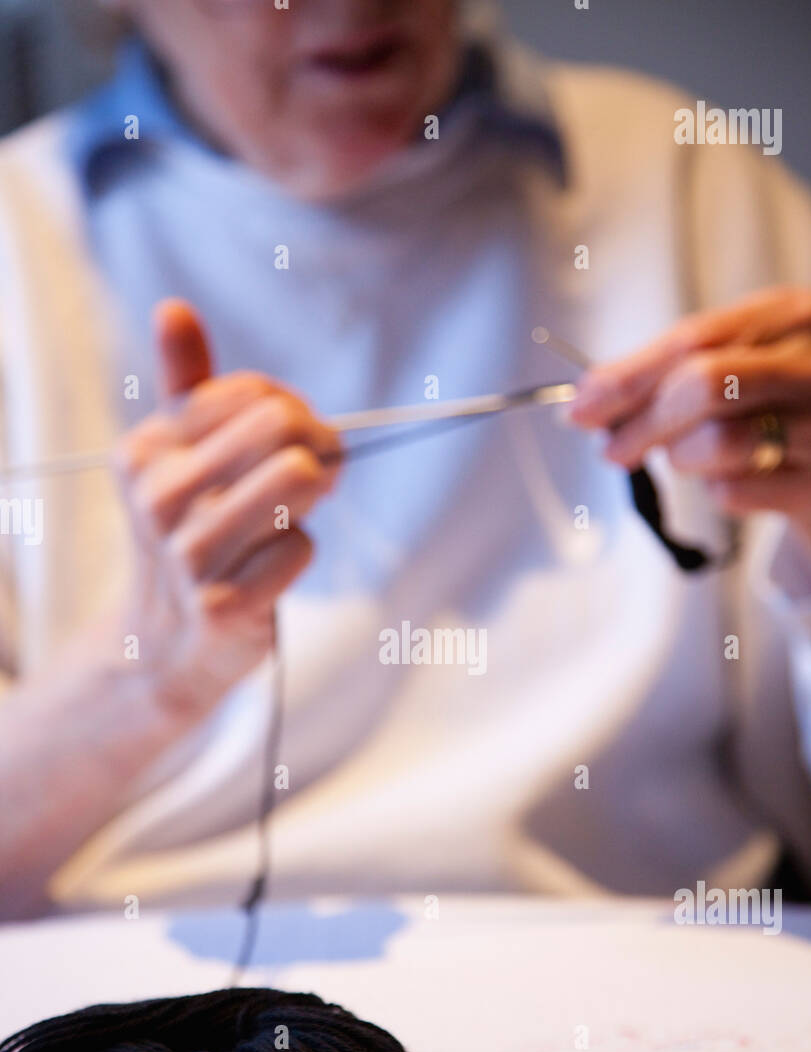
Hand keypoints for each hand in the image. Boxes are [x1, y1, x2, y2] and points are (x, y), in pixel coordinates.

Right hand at [110, 299, 341, 717]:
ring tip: (293, 511)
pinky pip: (301, 547)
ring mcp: (188, 556)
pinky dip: (299, 551)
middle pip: (281, 429)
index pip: (251, 394)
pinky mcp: (223, 604)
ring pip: (297, 481)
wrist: (164, 641)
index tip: (298, 436)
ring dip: (312, 497)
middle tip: (321, 468)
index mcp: (145, 452)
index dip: (293, 409)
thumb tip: (174, 308)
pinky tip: (269, 567)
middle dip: (320, 444)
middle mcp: (157, 499)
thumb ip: (183, 383)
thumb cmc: (185, 531)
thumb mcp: (174, 456)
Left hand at [569, 286, 810, 571]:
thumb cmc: (770, 412)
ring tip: (691, 458)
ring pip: (718, 440)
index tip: (582, 408)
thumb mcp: (724, 373)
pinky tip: (734, 480)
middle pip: (701, 384)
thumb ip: (657, 377)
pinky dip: (717, 491)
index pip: (689, 338)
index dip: (626, 377)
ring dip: (684, 459)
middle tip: (614, 451)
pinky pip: (735, 491)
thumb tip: (586, 398)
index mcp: (788, 313)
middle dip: (643, 423)